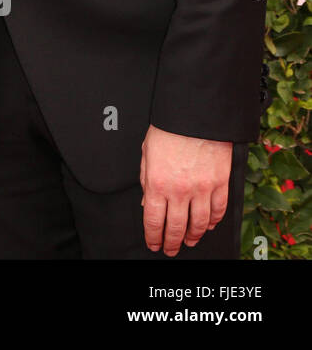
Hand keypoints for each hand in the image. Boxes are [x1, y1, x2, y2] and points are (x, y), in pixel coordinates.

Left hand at [140, 125, 233, 255]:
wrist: (195, 116)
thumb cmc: (168, 130)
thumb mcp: (147, 153)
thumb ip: (146, 179)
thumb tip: (146, 202)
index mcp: (157, 183)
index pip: (153, 220)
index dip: (153, 236)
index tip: (153, 244)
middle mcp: (179, 190)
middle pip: (176, 227)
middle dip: (172, 243)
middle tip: (170, 250)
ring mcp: (202, 189)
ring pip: (199, 223)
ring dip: (194, 236)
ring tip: (189, 241)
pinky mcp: (220, 183)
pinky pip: (218, 210)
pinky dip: (214, 221)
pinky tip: (209, 226)